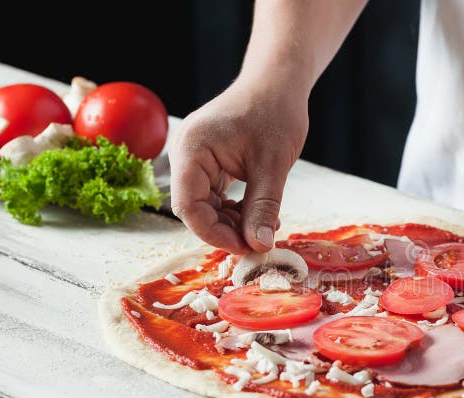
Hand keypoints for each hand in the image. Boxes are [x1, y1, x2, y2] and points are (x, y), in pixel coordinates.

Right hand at [169, 79, 308, 252]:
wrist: (278, 82)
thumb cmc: (275, 112)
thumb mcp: (272, 165)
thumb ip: (263, 207)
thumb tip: (259, 246)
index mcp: (191, 149)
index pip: (188, 207)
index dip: (214, 234)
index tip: (245, 248)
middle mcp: (185, 155)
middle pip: (195, 210)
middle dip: (227, 230)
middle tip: (261, 242)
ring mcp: (195, 159)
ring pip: (206, 206)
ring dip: (234, 223)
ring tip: (267, 226)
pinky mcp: (208, 163)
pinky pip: (215, 196)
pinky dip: (236, 211)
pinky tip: (261, 214)